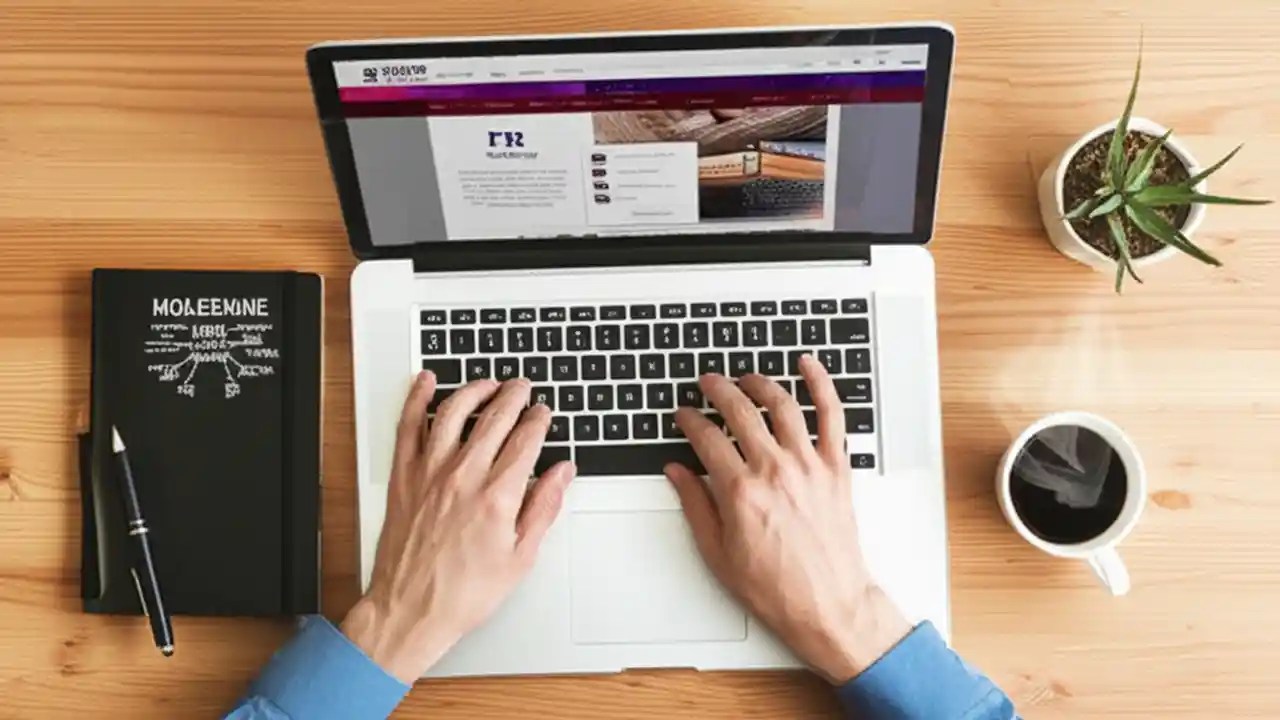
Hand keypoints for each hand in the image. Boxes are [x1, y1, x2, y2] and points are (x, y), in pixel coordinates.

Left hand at [341, 372, 575, 682]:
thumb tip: (562, 474)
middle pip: (494, 417)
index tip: (543, 412)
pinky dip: (416, 399)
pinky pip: (408, 425)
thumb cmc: (462, 593)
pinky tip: (426, 383)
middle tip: (522, 387)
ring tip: (488, 382)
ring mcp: (429, 472)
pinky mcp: (403, 476)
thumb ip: (544, 508)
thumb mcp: (520, 558)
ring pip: (454, 411)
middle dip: (513, 396)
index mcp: (497, 496)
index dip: (538, 420)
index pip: (525, 440)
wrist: (410, 609)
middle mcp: (463, 476)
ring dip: (474, 389)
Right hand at [665, 355, 909, 683]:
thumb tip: (677, 473)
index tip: (684, 416)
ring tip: (746, 378)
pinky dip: (821, 385)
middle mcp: (775, 471)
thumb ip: (696, 504)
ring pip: (782, 405)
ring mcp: (809, 466)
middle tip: (708, 384)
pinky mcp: (836, 469)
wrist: (827, 605)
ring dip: (760, 383)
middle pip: (740, 412)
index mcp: (741, 491)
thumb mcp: (718, 552)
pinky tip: (809, 366)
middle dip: (717, 391)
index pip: (706, 438)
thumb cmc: (775, 586)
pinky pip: (831, 416)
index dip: (689, 421)